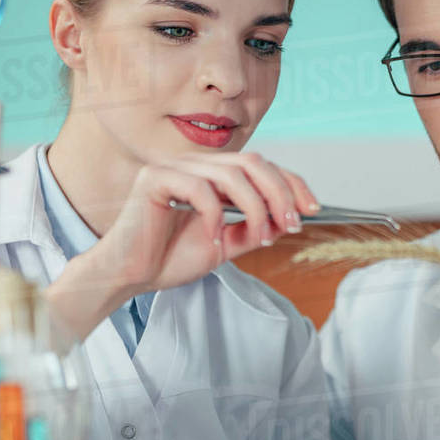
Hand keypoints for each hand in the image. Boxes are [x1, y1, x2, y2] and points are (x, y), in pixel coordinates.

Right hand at [100, 151, 318, 294]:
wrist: (128, 276)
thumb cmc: (167, 259)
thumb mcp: (224, 244)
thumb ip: (252, 229)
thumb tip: (287, 220)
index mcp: (211, 174)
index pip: (260, 166)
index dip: (291, 183)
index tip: (312, 209)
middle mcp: (194, 164)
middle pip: (252, 162)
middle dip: (280, 192)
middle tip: (292, 224)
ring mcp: (173, 167)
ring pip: (231, 174)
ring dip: (255, 208)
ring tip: (259, 237)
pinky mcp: (154, 179)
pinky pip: (199, 189)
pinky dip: (215, 216)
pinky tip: (214, 240)